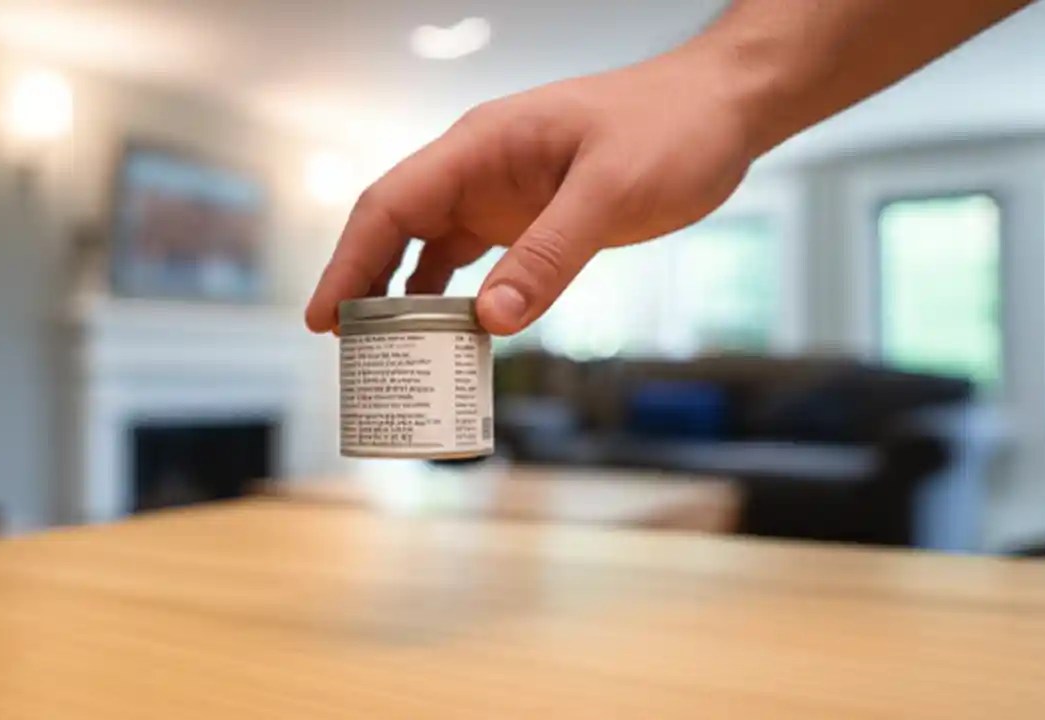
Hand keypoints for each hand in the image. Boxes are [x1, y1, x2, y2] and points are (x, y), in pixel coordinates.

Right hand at [305, 48, 757, 335]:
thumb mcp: (612, 192)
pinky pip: (471, 261)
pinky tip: (446, 333)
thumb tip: (489, 321)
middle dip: (362, 285)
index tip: (324, 315)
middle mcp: (478, 169)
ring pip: (427, 248)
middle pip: (395, 227)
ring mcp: (500, 193)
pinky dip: (452, 299)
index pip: (391, 203)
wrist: (721, 109)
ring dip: (401, 296)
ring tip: (381, 351)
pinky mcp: (527, 216)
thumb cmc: (671, 129)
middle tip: (340, 347)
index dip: (350, 261)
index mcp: (480, 145)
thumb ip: (551, 254)